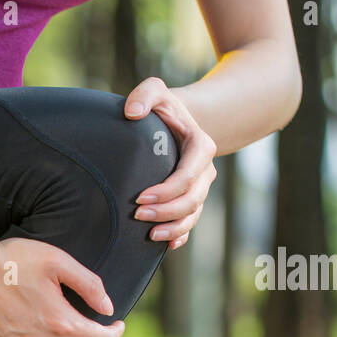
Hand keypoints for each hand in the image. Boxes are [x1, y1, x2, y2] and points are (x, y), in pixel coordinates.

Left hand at [124, 77, 216, 250]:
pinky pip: (190, 222)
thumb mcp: (155, 92)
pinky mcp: (191, 199)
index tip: (140, 198)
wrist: (172, 122)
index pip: (187, 176)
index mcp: (200, 147)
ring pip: (192, 214)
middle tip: (137, 216)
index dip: (166, 191)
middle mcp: (205, 170)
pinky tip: (166, 245)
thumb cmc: (161, 108)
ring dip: (173, 228)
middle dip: (165, 212)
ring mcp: (200, 187)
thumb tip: (131, 112)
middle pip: (191, 199)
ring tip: (149, 235)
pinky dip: (180, 235)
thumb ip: (145, 94)